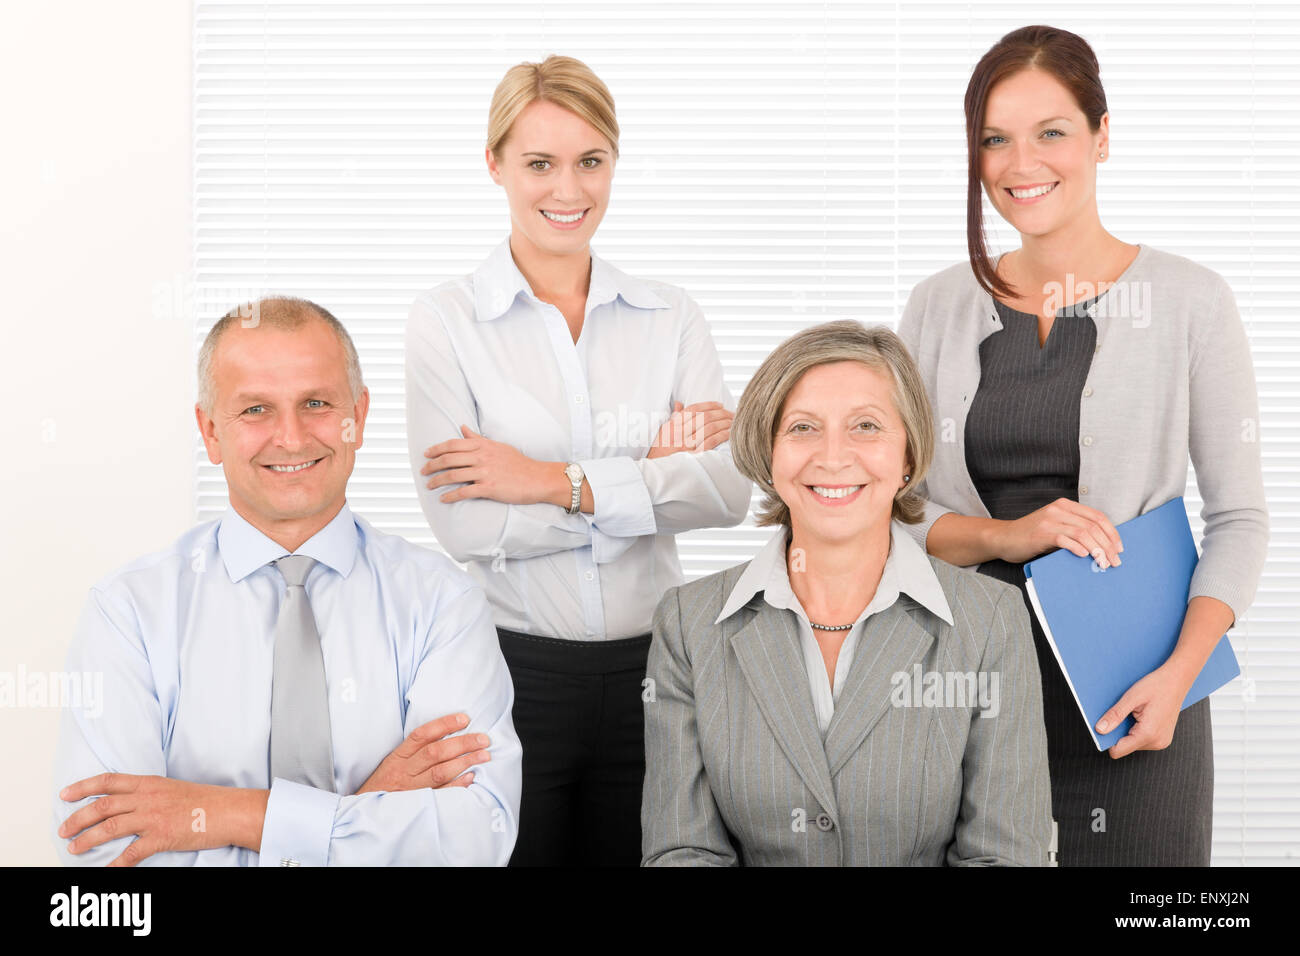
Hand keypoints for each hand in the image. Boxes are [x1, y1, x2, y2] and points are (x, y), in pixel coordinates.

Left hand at [58, 773, 264, 865]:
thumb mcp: (173, 788)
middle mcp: (147, 798)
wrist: (229, 810)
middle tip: (63, 830)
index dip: (83, 787)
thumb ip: (149, 793)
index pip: (108, 781)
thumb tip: (129, 803)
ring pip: (109, 828)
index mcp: (149, 783)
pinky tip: (104, 871)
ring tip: (74, 849)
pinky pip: (131, 854)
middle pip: (102, 806)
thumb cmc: (205, 800)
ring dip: (87, 840)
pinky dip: (115, 865)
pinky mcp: (162, 836)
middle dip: (77, 819)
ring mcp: (153, 817)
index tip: (65, 794)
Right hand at [355, 712, 489, 793]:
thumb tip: (446, 734)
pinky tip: (471, 777)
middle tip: (484, 738)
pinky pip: (440, 795)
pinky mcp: (417, 806)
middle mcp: (404, 771)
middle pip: (435, 753)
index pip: (422, 735)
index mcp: (398, 757)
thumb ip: (414, 751)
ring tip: (484, 755)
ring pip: (440, 772)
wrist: (364, 814)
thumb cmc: (383, 785)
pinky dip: (457, 785)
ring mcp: (411, 790)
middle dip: (462, 743)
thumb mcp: (392, 762)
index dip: (444, 724)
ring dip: (465, 762)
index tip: (465, 718)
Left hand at [421, 426, 546, 504]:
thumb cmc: (518, 463)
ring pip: (453, 475)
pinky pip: (465, 492)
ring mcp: (485, 472)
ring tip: (429, 485)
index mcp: (483, 446)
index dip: (436, 449)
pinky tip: (443, 499)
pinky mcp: (489, 488)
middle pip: (449, 459)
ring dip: (437, 481)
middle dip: (432, 466)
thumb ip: (478, 439)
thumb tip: (462, 428)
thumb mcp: (498, 446)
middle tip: (423, 471)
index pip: (453, 444)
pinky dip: (451, 496)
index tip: (426, 455)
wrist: (537, 478)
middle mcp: (482, 457)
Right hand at [647, 401, 733, 458]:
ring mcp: (687, 444)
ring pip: (710, 427)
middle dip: (720, 413)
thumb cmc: (660, 449)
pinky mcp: (694, 455)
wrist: (657, 468)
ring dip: (724, 423)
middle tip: (730, 412)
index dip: (709, 405)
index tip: (719, 405)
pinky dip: (722, 435)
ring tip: (733, 421)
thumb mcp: (664, 430)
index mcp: (674, 424)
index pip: (693, 409)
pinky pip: (712, 441)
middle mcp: (680, 432)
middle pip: (704, 417)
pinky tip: (730, 433)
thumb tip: (679, 404)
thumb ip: (674, 417)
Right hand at [993, 497, 1122, 566]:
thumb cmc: (1030, 536)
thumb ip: (1073, 530)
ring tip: (1103, 562)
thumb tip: (1100, 546)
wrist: (1003, 538)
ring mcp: (1050, 520)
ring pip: (1083, 533)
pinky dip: (1078, 548)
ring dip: (1097, 550)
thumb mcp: (1055, 526)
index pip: (1097, 516)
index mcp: (1065, 505)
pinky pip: (1066, 539)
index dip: (1112, 533)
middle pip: (1093, 526)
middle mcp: (1059, 510)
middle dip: (1107, 545)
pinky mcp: (1042, 534)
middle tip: (1114, 561)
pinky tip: (1085, 556)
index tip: (1119, 548)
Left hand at [1096, 665, 1190, 758]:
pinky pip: (1142, 739)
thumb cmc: (1156, 686)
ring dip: (1128, 729)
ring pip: (1133, 743)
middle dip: (1119, 731)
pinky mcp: (1163, 738)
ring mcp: (1161, 741)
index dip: (1107, 739)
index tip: (1105, 724)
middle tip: (1124, 713)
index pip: (1118, 751)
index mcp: (1148, 734)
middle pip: (1125, 747)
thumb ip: (1115, 715)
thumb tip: (1099, 730)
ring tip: (1135, 712)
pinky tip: (1141, 715)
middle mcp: (1157, 742)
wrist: (1177, 680)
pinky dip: (1137, 729)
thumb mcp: (1131, 698)